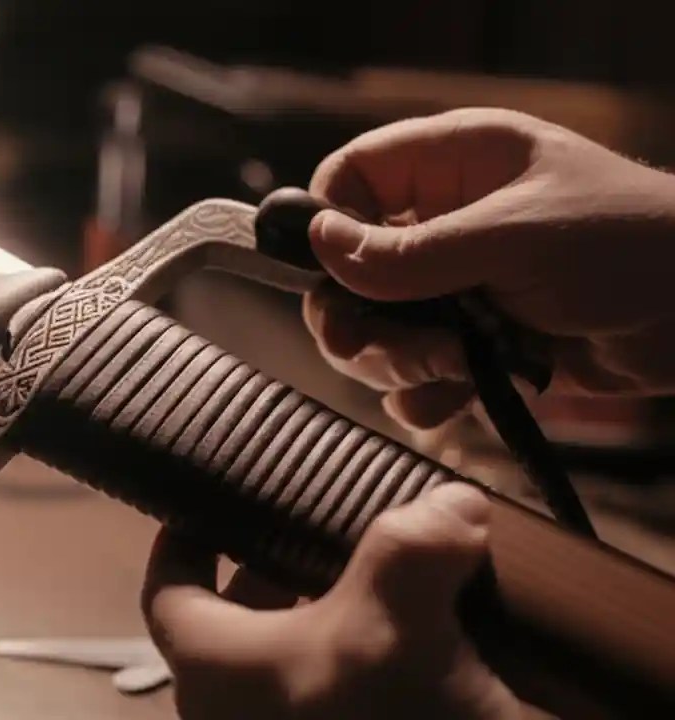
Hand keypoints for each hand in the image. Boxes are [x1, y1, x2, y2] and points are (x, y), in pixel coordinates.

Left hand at [141, 483, 536, 719]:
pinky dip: (347, 668)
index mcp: (210, 663)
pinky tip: (404, 647)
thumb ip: (413, 550)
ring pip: (276, 665)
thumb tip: (449, 500)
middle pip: (225, 624)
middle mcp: (227, 708)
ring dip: (316, 621)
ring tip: (366, 584)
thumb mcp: (399, 628)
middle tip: (309, 534)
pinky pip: (315, 698)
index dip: (181, 543)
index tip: (208, 506)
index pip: (165, 591)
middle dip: (266, 574)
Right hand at [301, 107, 674, 429]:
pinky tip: (453, 397)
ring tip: (449, 366)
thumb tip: (317, 242)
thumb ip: (408, 253)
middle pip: (347, 270)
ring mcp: (459, 288)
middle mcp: (445, 224)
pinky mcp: (478, 346)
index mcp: (454, 165)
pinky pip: (416, 375)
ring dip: (394, 360)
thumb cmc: (626, 246)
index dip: (326, 224)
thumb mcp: (510, 240)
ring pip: (374, 329)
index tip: (328, 275)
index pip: (351, 178)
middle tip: (374, 345)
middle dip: (356, 316)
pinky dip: (423, 395)